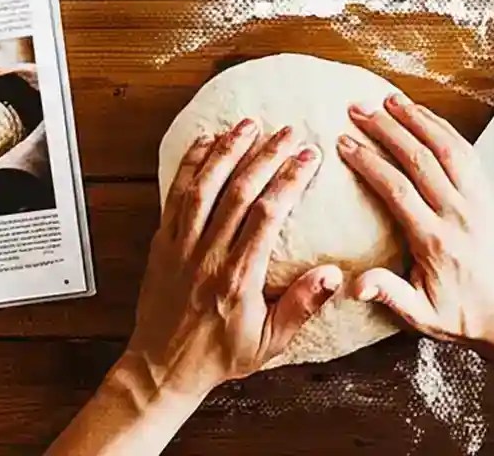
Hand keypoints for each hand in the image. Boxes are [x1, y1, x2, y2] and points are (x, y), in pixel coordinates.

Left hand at [125, 119, 343, 398]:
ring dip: (226, 151)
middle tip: (287, 131)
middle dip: (265, 156)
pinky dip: (189, 166)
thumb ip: (301, 306)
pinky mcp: (161, 244)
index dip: (288, 180)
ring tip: (248, 125)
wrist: (162, 368)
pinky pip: (175, 196)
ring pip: (203, 187)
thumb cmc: (220, 356)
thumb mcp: (270, 342)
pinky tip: (205, 142)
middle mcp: (207, 256)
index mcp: (238, 278)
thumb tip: (332, 275)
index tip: (308, 157)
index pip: (266, 216)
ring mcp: (180, 246)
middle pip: (237, 192)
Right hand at [337, 94, 493, 350]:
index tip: (345, 143)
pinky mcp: (489, 196)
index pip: (397, 190)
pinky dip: (444, 129)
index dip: (369, 162)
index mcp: (436, 241)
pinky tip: (425, 117)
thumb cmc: (464, 316)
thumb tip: (354, 284)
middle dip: (386, 129)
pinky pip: (467, 153)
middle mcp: (458, 214)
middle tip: (358, 109)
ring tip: (389, 100)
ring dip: (417, 119)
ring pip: (447, 148)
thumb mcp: (422, 316)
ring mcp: (478, 201)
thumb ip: (389, 294)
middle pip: (420, 159)